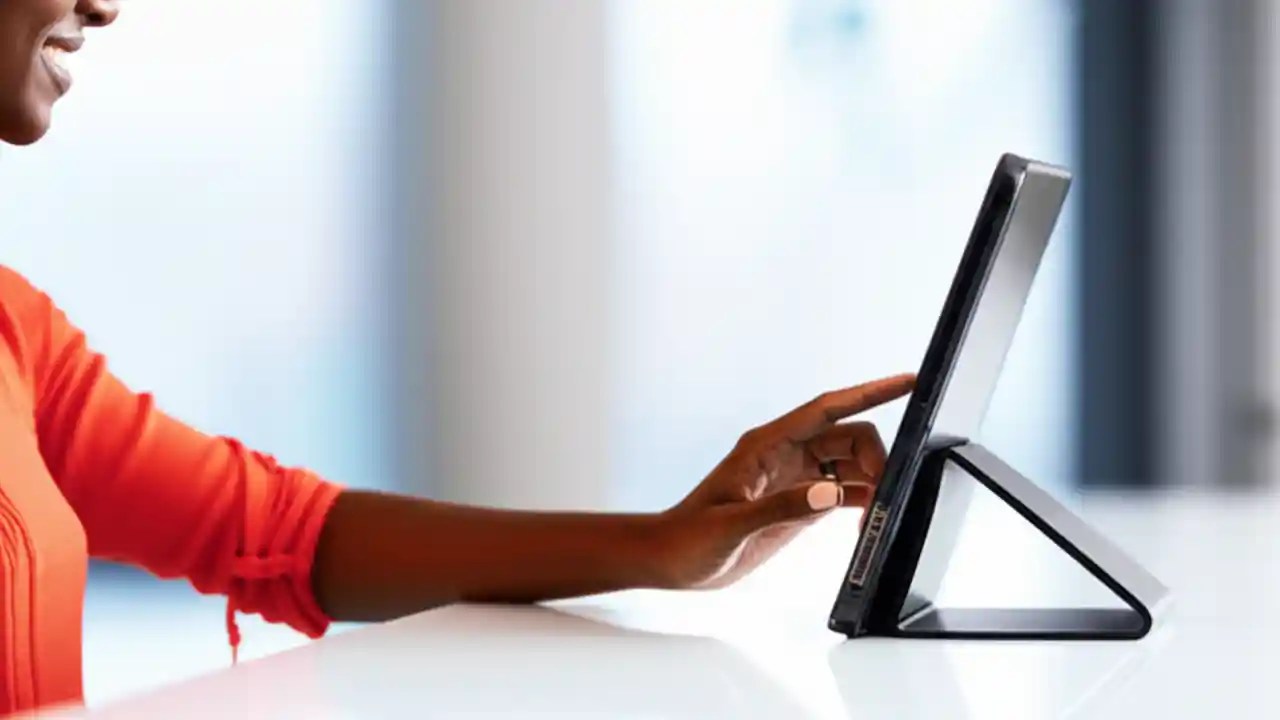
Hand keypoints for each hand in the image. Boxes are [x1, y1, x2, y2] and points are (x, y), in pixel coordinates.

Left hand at [652, 374, 913, 589]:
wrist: (672, 560)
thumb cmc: (689, 537)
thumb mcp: (732, 524)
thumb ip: (780, 508)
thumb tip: (830, 494)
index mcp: (767, 445)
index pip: (828, 408)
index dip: (869, 392)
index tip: (906, 382)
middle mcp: (786, 455)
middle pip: (849, 438)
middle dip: (876, 458)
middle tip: (885, 494)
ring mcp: (794, 478)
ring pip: (850, 465)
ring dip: (872, 482)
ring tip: (882, 510)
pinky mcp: (798, 503)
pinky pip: (843, 491)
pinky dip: (863, 501)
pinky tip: (872, 517)